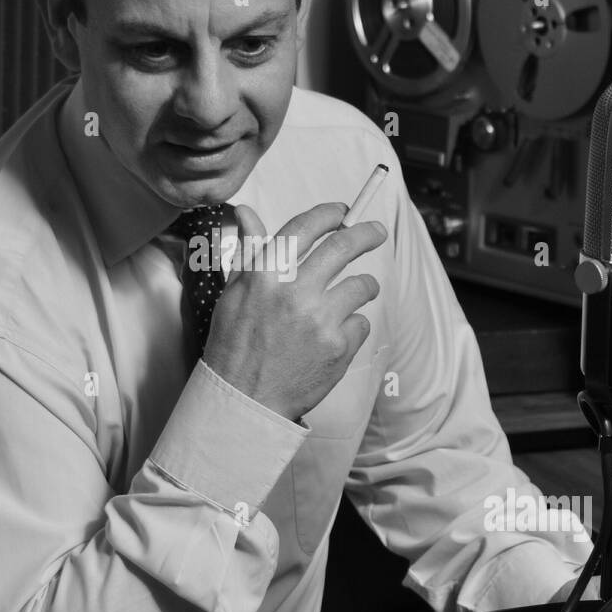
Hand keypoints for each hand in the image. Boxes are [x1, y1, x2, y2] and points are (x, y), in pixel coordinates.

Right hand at [202, 202, 387, 422]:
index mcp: (265, 275)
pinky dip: (352, 326)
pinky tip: (333, 336)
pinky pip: (361, 323)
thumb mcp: (234, 293)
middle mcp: (294, 292)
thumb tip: (246, 212)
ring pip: (361, 286)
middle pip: (344, 247)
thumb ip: (249, 251)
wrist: (245, 400)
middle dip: (367, 233)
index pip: (305, 227)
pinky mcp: (339, 347)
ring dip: (363, 286)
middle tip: (377, 232)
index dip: (329, 214)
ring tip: (356, 293)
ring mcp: (320, 320)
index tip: (342, 212)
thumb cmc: (236, 345)